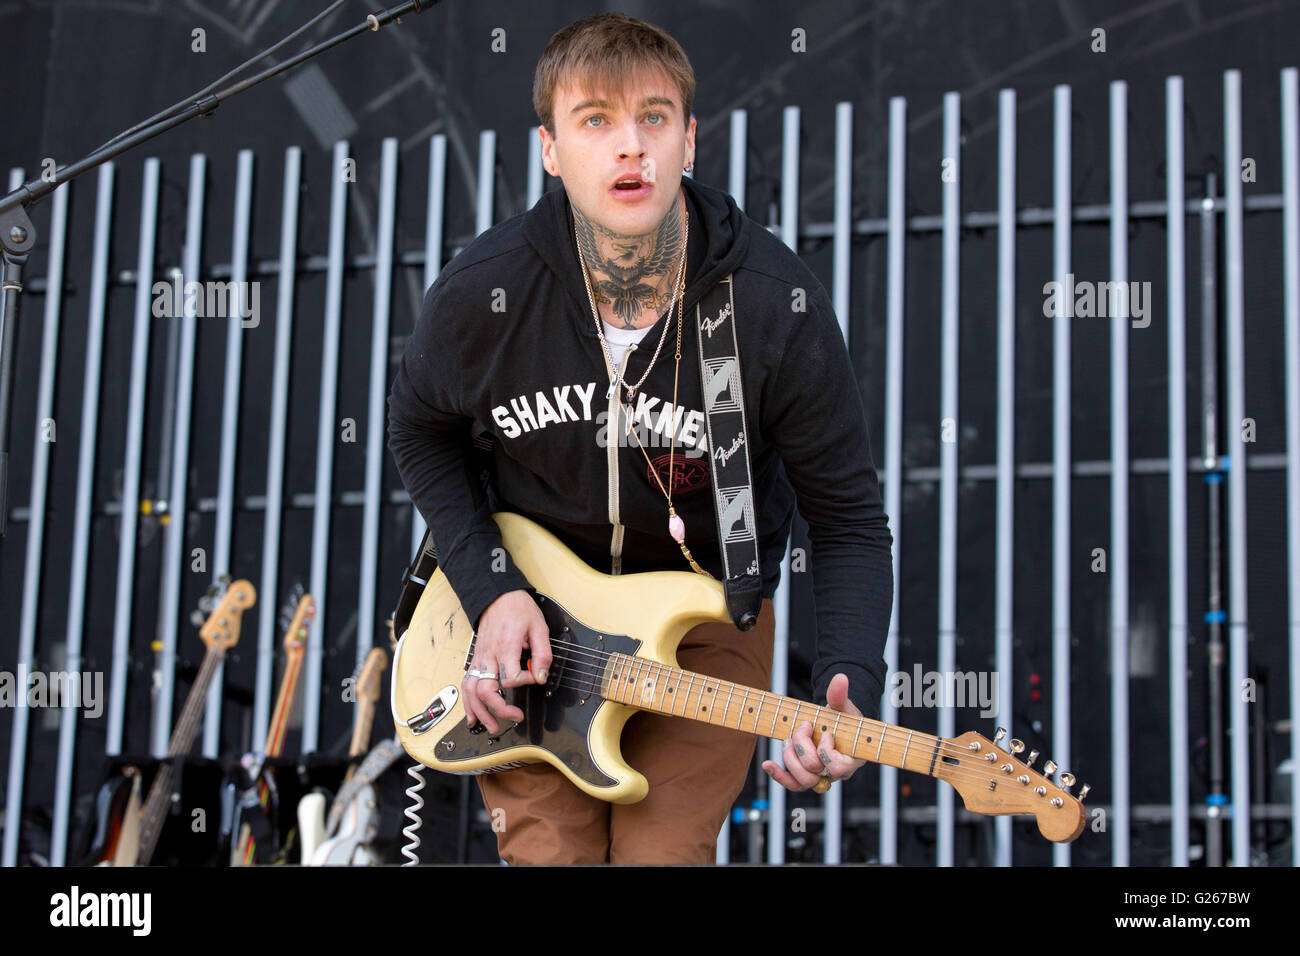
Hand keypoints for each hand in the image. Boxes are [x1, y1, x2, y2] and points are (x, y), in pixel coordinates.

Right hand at [462, 590, 551, 733]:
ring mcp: (479, 658)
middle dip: (499, 709)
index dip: (525, 681)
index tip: (535, 676)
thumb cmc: (517, 608)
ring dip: (480, 712)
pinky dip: (467, 703)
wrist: (497, 595)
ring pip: (472, 691)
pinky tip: (473, 716)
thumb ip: (542, 653)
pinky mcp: (476, 659)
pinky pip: (467, 684)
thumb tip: (542, 675)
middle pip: (486, 690)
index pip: (511, 676)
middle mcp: (489, 655)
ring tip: (492, 726)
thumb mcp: (539, 627)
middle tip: (514, 718)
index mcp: (506, 646)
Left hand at [761, 673, 865, 792]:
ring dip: (790, 759)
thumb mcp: (842, 706)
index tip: (826, 733)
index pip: (838, 768)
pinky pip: (793, 784)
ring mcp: (821, 776)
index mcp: (852, 759)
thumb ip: (840, 695)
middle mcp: (836, 773)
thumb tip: (840, 678)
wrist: (836, 725)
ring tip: (787, 740)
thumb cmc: (843, 718)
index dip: (827, 751)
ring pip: (803, 781)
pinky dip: (778, 775)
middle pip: (814, 771)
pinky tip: (767, 764)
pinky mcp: (808, 776)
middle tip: (803, 727)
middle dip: (802, 747)